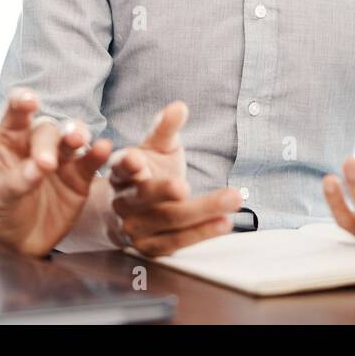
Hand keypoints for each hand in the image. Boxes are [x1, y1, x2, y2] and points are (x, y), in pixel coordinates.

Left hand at [0, 88, 112, 257]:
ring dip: (77, 134)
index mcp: (11, 142)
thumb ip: (17, 181)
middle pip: (48, 130)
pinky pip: (91, 162)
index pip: (16, 114)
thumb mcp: (0, 199)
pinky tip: (104, 149)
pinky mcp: (81, 177)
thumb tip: (38, 167)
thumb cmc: (2, 212)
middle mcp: (39, 145)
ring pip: (73, 138)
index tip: (29, 101)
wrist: (17, 243)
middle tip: (46, 163)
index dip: (22, 103)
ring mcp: (62, 159)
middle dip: (49, 141)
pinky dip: (98, 154)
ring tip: (78, 139)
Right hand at [108, 101, 241, 255]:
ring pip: (168, 220)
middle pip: (146, 197)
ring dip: (202, 211)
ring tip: (232, 199)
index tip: (136, 160)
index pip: (121, 167)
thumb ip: (165, 128)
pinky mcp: (150, 248)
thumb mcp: (156, 147)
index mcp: (122, 171)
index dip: (128, 164)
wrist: (130, 211)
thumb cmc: (149, 171)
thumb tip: (178, 107)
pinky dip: (202, 233)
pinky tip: (225, 222)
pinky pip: (177, 242)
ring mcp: (134, 228)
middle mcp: (123, 202)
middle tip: (186, 186)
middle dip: (166, 190)